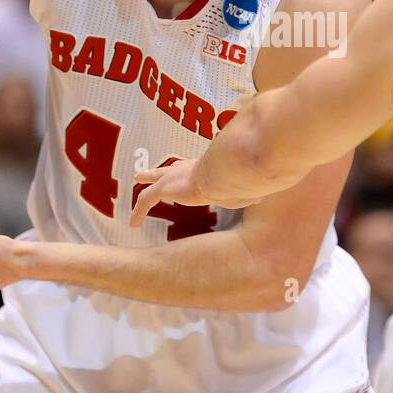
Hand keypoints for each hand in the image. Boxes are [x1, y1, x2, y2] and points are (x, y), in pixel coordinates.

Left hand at [129, 159, 255, 227]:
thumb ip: (248, 193)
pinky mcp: (166, 187)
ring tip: (137, 179)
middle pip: (169, 168)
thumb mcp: (244, 188)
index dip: (184, 170)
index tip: (180, 170)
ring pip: (154, 179)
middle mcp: (188, 168)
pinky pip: (146, 200)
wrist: (226, 172)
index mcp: (205, 168)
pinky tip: (132, 224)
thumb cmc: (237, 179)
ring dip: (146, 178)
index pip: (192, 168)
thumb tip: (259, 198)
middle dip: (158, 169)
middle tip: (147, 170)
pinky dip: (138, 212)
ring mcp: (175, 177)